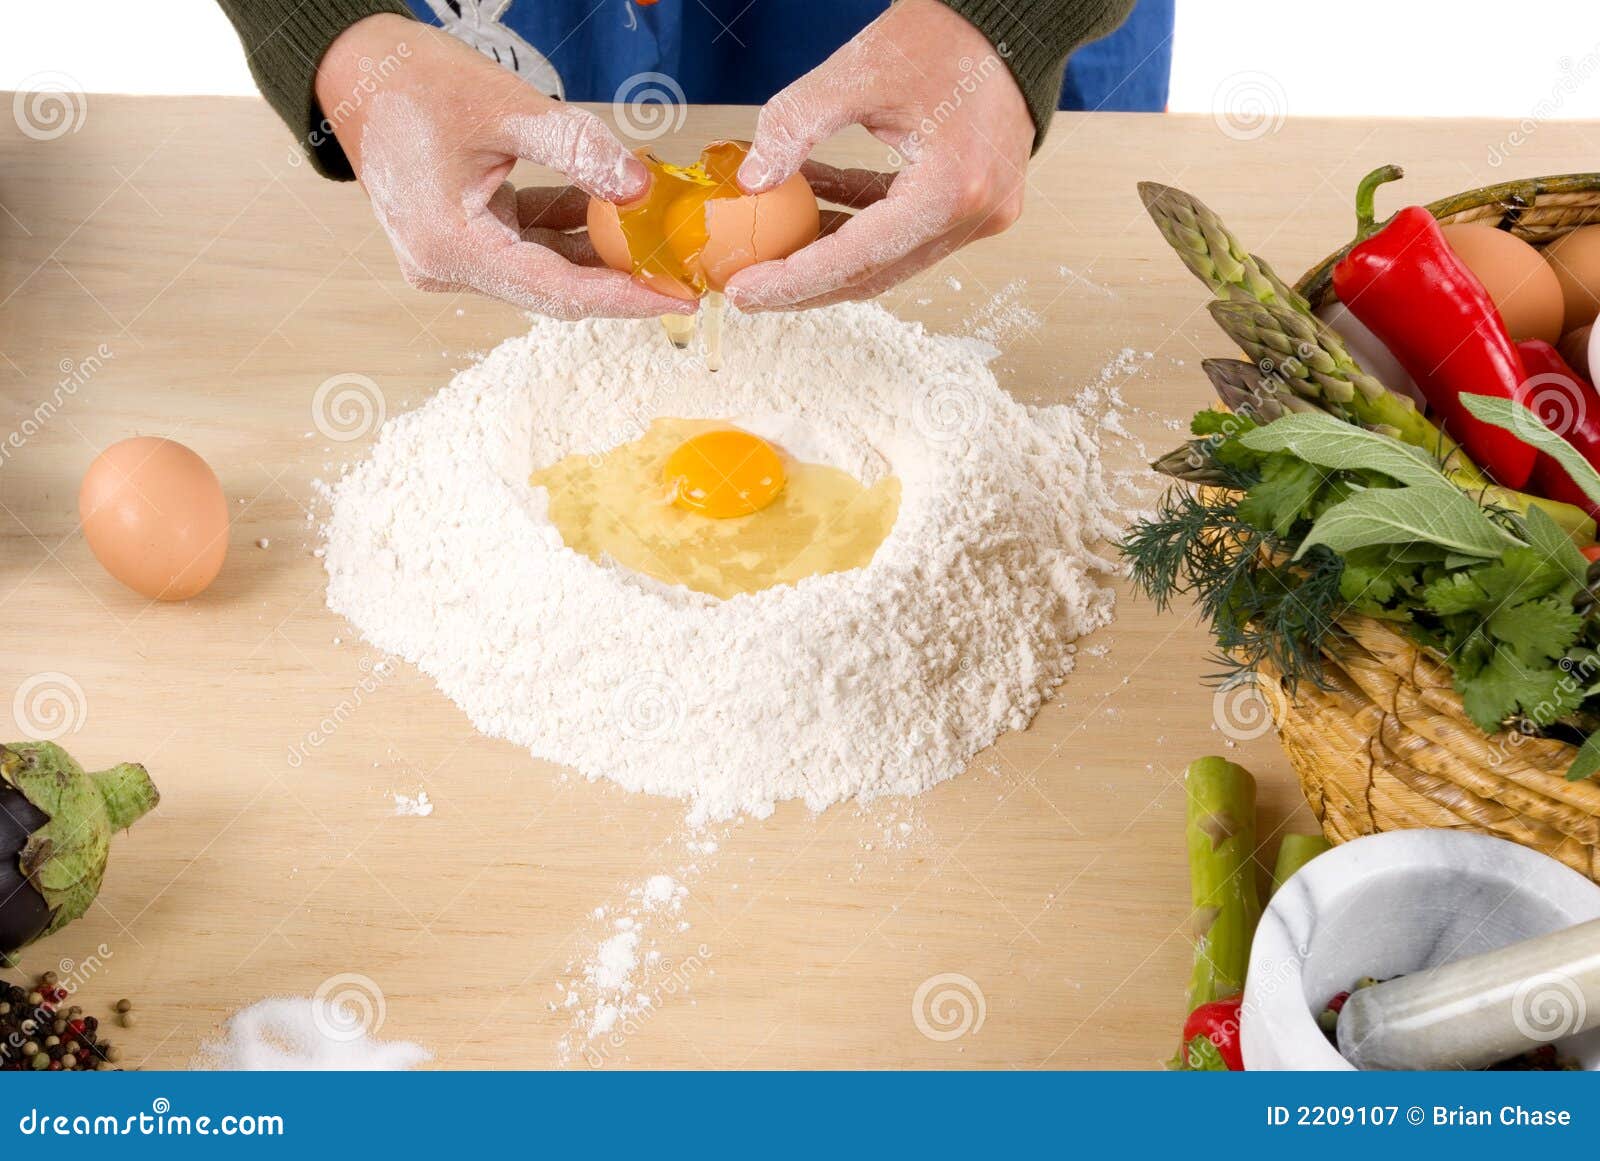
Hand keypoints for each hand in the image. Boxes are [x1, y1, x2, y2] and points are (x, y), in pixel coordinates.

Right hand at [315, 15, 689, 319]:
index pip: (556, 289)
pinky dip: (567, 231)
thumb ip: (577, 149)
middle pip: (553, 289)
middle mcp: (446, 267)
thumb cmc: (416, 83)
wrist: (357, 72)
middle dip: (618, 280)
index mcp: (450, 246)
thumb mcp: (508, 108)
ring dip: (596, 253)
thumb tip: (638, 188)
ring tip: (656, 239)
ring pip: (544, 270)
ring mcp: (451, 259)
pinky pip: (527, 246)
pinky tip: (609, 211)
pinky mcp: (462, 242)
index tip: (676, 298)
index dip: (624, 297)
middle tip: (680, 273)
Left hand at [726, 0, 1032, 311]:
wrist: (1007, 21)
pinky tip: (813, 205)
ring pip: (889, 259)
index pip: (857, 259)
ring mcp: (981, 216)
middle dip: (807, 285)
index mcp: (951, 192)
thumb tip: (751, 180)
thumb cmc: (945, 36)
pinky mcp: (976, 204)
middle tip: (749, 289)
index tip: (744, 292)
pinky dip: (859, 223)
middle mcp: (974, 218)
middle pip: (874, 275)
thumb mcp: (857, 72)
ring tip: (772, 250)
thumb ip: (795, 125)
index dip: (794, 280)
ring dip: (830, 255)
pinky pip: (905, 231)